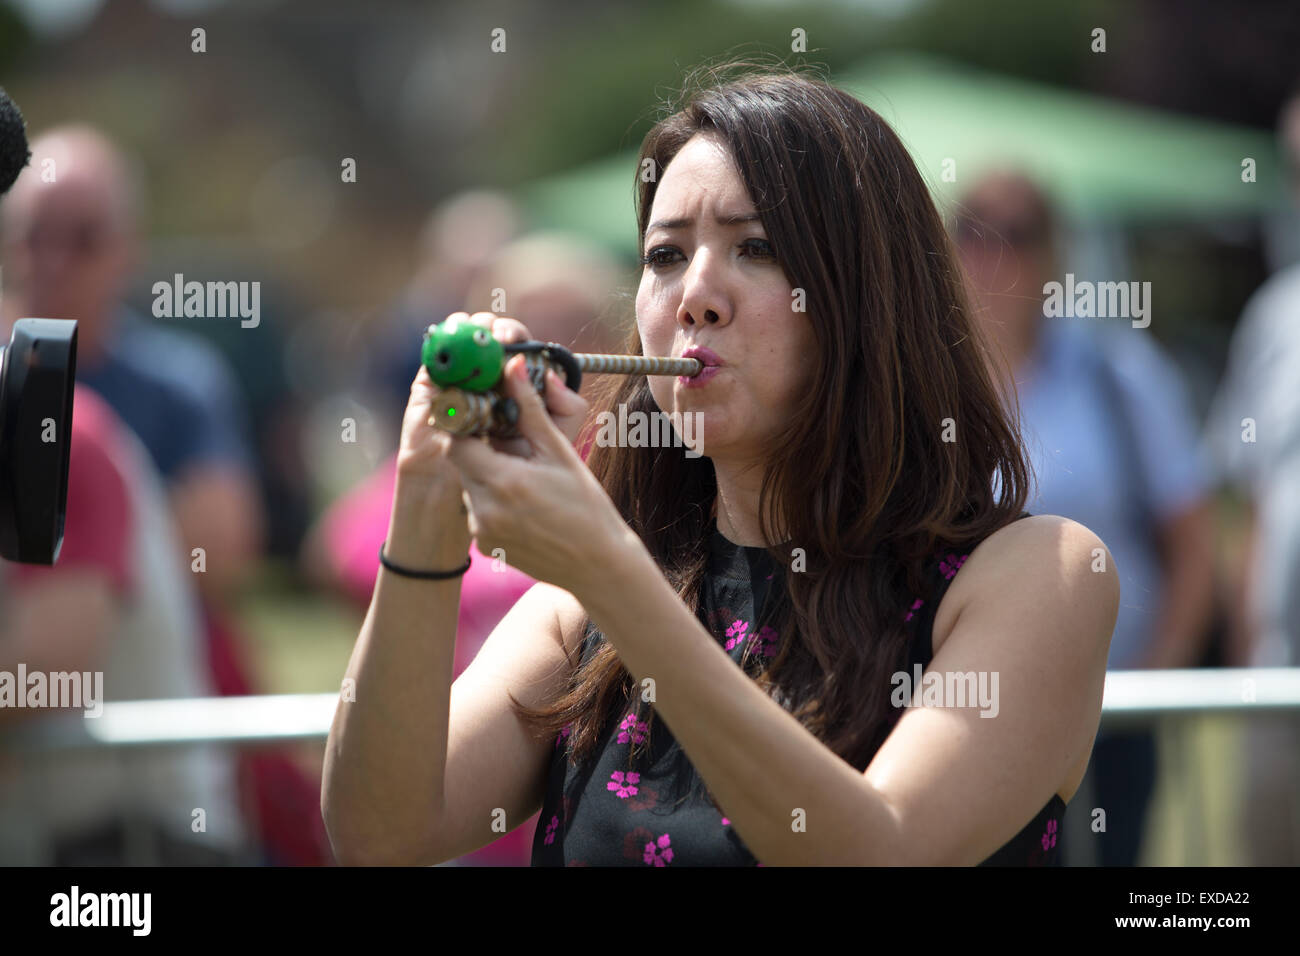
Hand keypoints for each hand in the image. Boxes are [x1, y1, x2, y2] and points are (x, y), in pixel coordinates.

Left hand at [444, 351, 628, 595]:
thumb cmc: (587, 507)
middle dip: (480, 447)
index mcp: (504, 481)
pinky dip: (492, 499)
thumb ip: (531, 407)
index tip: (483, 415)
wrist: (598, 564)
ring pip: (469, 484)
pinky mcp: (484, 546)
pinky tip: (523, 502)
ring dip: (487, 473)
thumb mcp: (560, 452)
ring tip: (523, 476)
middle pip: (461, 462)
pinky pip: (476, 510)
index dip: (467, 424)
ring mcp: (482, 531)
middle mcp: (485, 509)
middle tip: (510, 443)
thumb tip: (514, 365)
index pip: (457, 440)